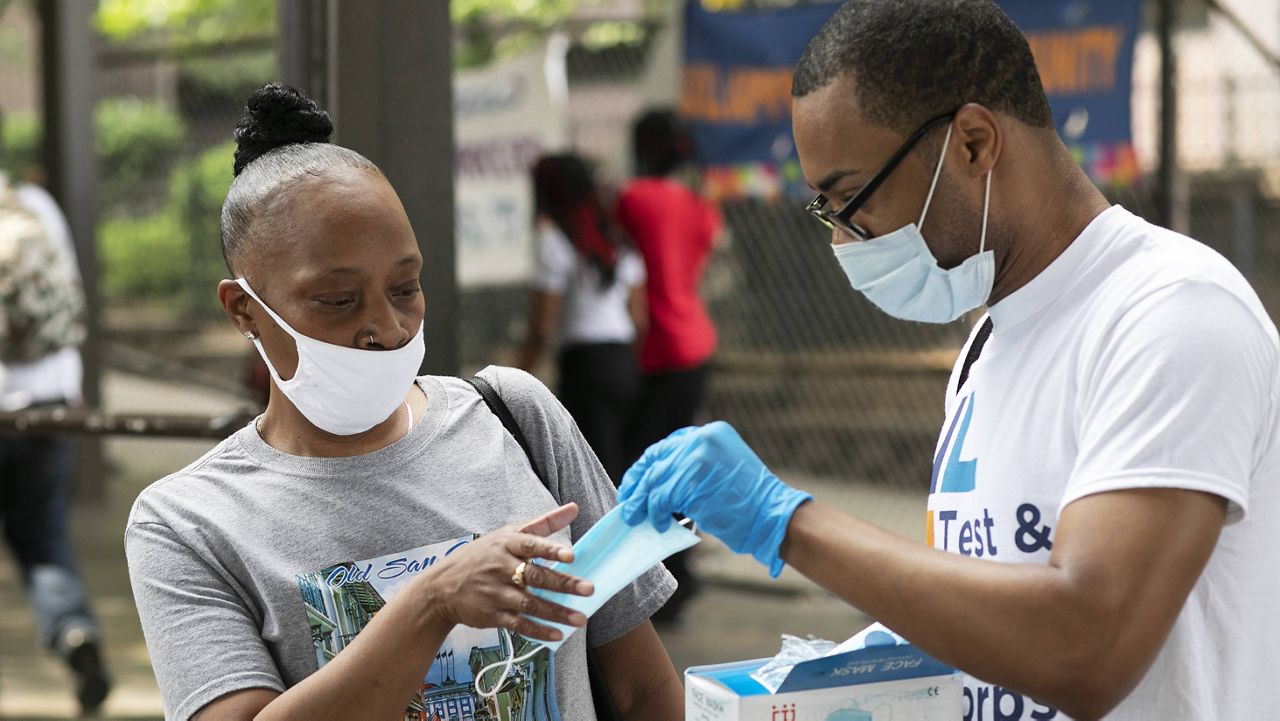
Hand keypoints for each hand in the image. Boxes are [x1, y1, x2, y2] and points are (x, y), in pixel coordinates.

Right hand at [419, 503, 594, 642]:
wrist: (442, 586)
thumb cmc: (483, 555)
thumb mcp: (508, 534)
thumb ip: (544, 524)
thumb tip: (574, 508)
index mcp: (506, 544)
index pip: (530, 545)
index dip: (550, 550)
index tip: (571, 556)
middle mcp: (500, 567)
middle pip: (535, 576)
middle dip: (563, 584)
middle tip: (589, 589)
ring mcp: (495, 593)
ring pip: (530, 603)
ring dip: (556, 612)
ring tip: (580, 618)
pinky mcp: (492, 615)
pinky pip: (518, 624)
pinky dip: (538, 630)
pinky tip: (558, 634)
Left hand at [618, 422, 811, 576]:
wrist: (772, 517)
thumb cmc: (749, 504)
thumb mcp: (721, 471)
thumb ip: (693, 468)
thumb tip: (658, 483)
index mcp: (711, 433)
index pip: (668, 446)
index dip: (649, 465)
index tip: (636, 481)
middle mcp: (702, 438)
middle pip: (656, 458)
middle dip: (638, 481)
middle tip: (628, 500)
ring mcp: (697, 457)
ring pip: (655, 479)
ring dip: (643, 501)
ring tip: (637, 517)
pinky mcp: (691, 480)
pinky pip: (661, 497)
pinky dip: (655, 512)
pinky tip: (659, 524)